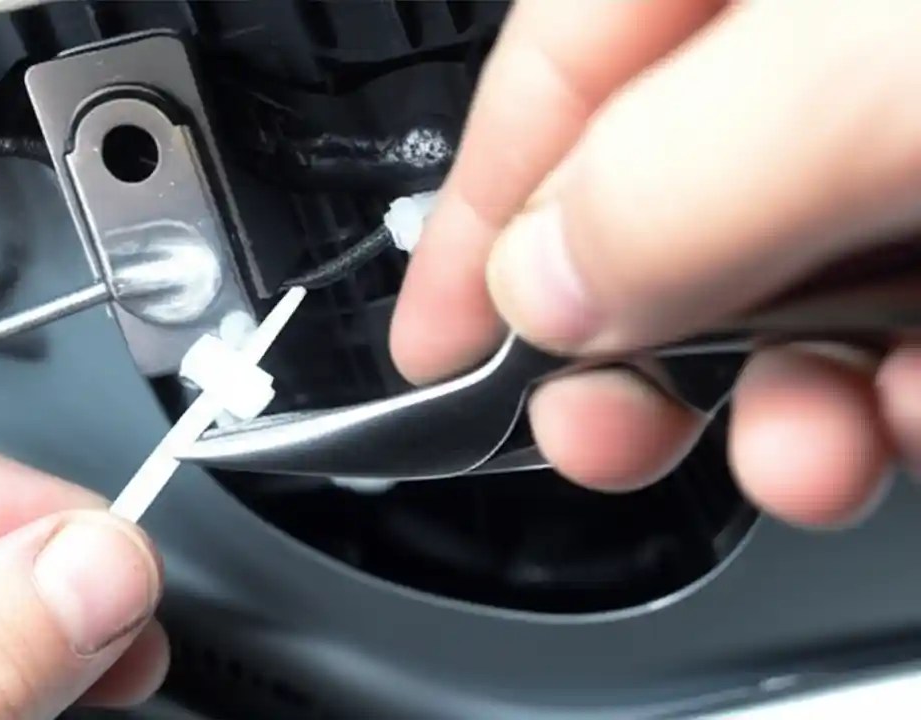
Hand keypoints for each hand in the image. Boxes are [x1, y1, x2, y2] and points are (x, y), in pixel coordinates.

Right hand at [391, 0, 920, 526]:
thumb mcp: (862, 67)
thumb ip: (675, 179)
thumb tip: (540, 287)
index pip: (559, 68)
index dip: (478, 220)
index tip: (431, 350)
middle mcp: (827, 24)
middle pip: (668, 191)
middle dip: (633, 344)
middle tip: (602, 431)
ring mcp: (913, 105)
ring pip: (800, 271)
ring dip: (784, 397)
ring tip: (808, 459)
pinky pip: (914, 302)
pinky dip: (901, 388)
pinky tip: (910, 411)